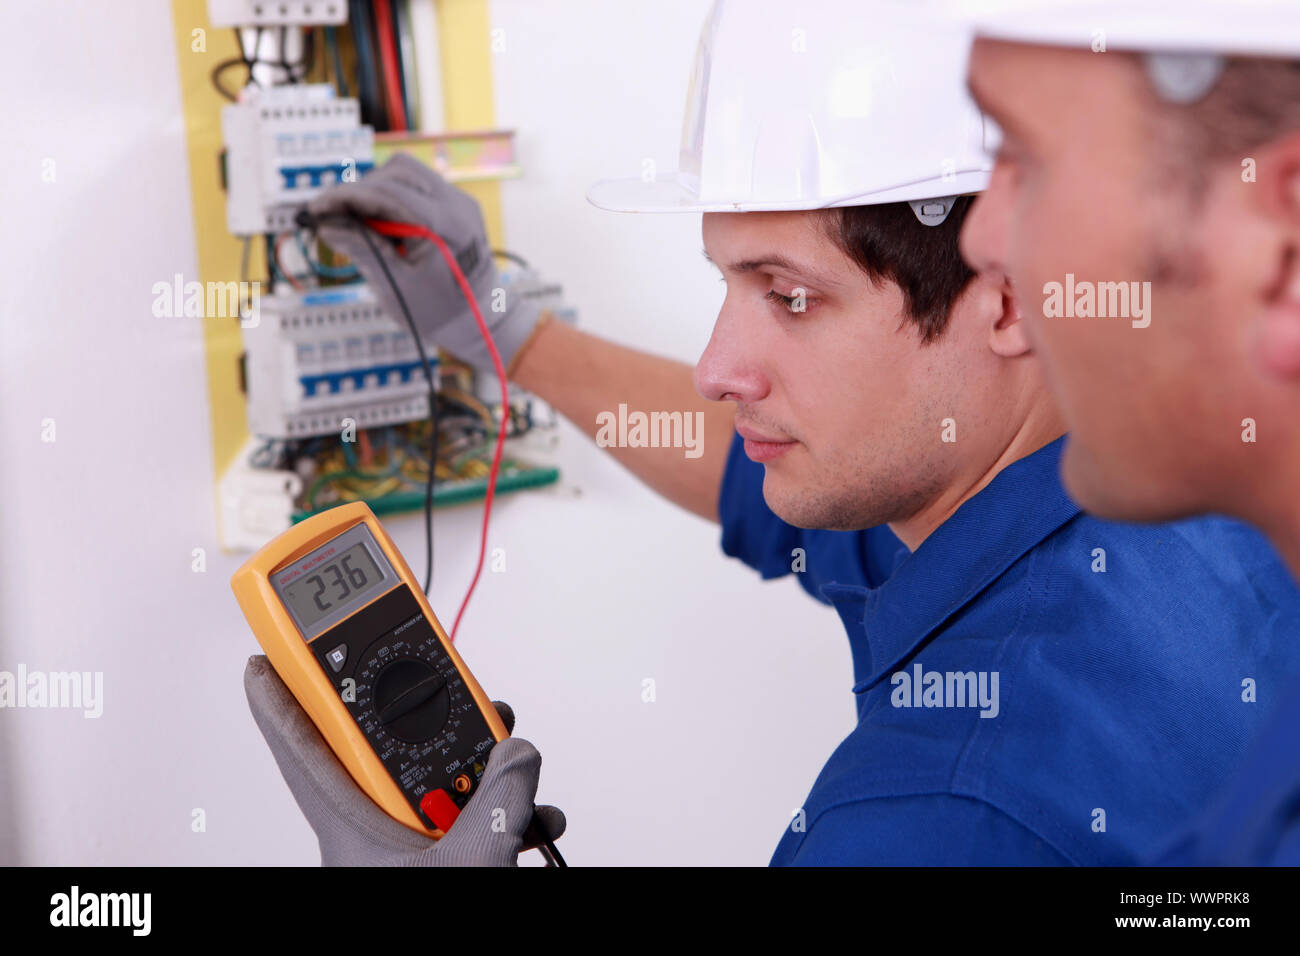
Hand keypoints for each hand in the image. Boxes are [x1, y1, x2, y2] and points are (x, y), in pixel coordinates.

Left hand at [244, 655, 564, 865]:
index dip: (277, 699)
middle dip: (430, 717)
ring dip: (486, 771)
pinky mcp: (442, 859)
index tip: (260, 657)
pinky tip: (534, 819)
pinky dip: (505, 809)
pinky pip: (469, 813)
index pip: (300, 748)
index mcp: (349, 824)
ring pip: (437, 780)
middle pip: (387, 748)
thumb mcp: (470, 863)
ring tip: (515, 771)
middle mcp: (372, 828)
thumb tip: (518, 751)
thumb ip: (496, 798)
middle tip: (458, 694)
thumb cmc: (421, 932)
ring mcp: (407, 845)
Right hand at [306, 153, 544, 375]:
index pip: (388, 192)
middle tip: (331, 215)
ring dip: (374, 190)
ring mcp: (459, 200)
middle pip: (397, 172)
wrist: (481, 319)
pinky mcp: (455, 204)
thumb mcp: (397, 286)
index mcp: (447, 226)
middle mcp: (458, 204)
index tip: (316, 208)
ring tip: (355, 221)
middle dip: (359, 190)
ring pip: (405, 172)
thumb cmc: (440, 311)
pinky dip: (391, 195)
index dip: (346, 196)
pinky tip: (378, 222)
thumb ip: (364, 251)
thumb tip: (327, 226)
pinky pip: (416, 184)